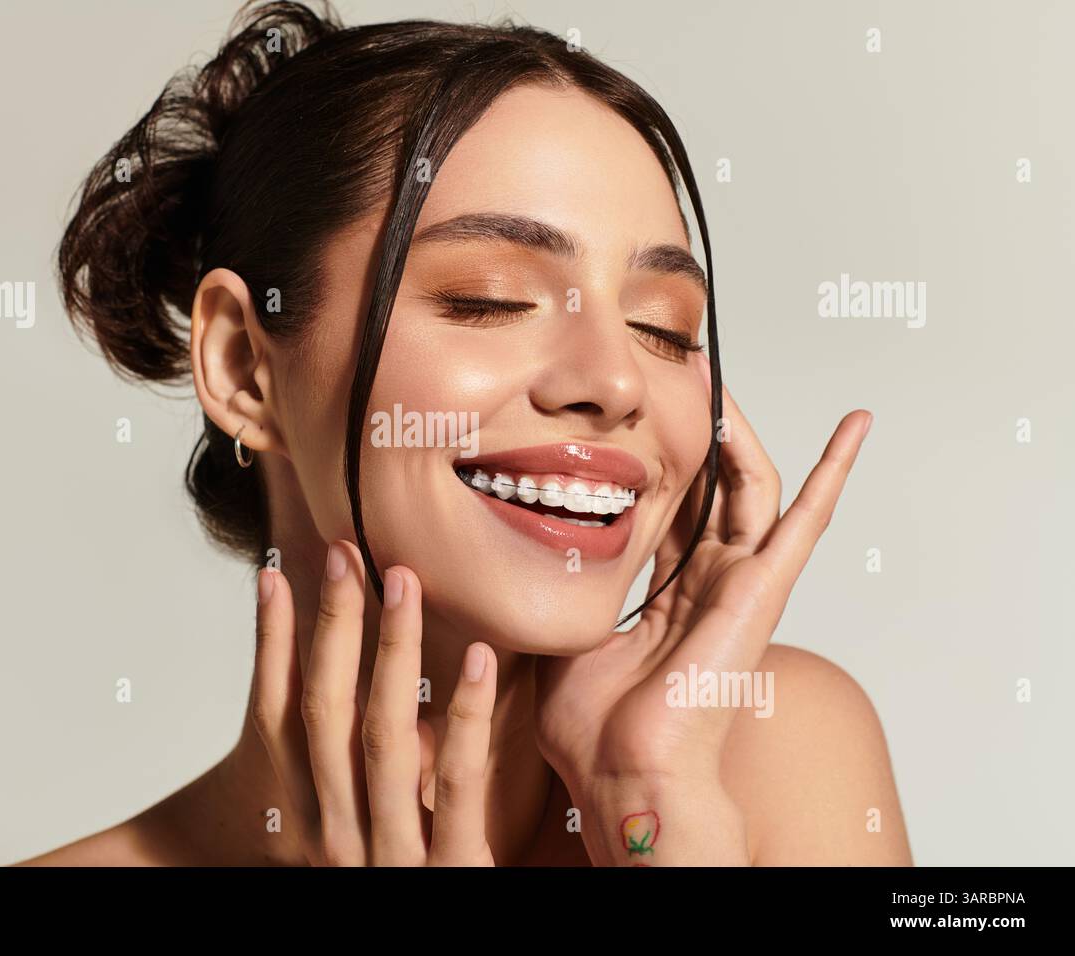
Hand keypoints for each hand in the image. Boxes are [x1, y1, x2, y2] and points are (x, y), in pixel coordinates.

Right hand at [250, 540, 497, 865]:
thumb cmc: (405, 889)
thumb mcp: (371, 836)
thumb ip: (373, 777)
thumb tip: (380, 698)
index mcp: (315, 820)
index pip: (280, 714)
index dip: (275, 642)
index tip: (279, 572)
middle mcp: (339, 835)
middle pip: (324, 714)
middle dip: (333, 629)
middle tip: (347, 553)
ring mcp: (391, 856)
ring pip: (384, 738)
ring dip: (393, 654)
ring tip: (405, 584)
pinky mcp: (452, 877)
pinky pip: (459, 788)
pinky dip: (469, 719)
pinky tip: (482, 661)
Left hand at [535, 369, 871, 793]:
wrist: (623, 771)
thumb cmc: (595, 726)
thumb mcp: (568, 630)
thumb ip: (566, 586)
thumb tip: (527, 554)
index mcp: (671, 594)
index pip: (675, 509)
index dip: (663, 460)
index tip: (642, 414)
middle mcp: (711, 583)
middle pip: (716, 488)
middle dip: (701, 429)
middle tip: (683, 371)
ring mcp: (742, 583)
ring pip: (752, 487)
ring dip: (740, 431)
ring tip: (718, 377)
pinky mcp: (764, 588)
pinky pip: (807, 518)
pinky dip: (835, 470)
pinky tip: (855, 426)